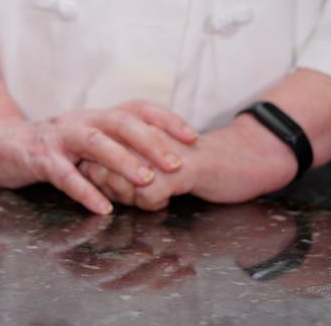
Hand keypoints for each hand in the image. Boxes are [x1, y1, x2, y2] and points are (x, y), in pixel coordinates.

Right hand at [0, 101, 197, 214]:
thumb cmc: (51, 147)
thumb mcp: (86, 140)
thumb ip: (116, 146)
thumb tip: (161, 163)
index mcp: (95, 116)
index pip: (135, 109)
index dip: (166, 119)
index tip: (193, 137)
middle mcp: (80, 121)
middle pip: (119, 121)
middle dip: (151, 141)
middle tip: (177, 163)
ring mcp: (58, 138)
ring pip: (93, 142)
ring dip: (121, 160)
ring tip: (145, 181)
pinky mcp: (39, 158)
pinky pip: (64, 174)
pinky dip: (84, 190)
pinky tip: (102, 208)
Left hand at [80, 113, 297, 209]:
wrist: (242, 158)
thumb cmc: (190, 162)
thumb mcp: (150, 156)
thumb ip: (119, 159)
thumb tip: (88, 171)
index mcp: (134, 127)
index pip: (92, 151)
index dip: (96, 175)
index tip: (116, 185)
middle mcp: (143, 133)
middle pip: (100, 167)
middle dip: (109, 188)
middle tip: (134, 194)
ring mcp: (162, 150)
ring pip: (120, 179)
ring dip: (129, 196)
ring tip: (148, 196)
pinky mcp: (182, 168)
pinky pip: (147, 192)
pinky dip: (151, 203)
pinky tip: (164, 201)